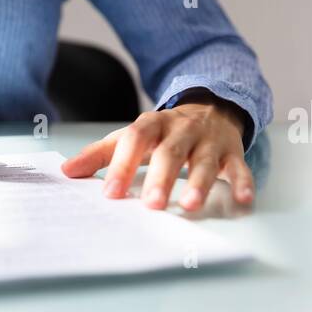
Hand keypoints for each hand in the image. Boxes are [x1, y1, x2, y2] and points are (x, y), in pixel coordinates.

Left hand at [61, 94, 254, 210]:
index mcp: (153, 125)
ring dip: (199, 183)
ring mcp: (209, 141)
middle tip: (151, 204)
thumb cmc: (166, 132)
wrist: (211, 107)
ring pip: (205, 161)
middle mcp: (182, 130)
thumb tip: (67, 171)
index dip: (122, 165)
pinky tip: (244, 200)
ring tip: (190, 205)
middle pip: (171, 152)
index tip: (111, 193)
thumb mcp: (133, 136)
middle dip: (161, 178)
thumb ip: (101, 153)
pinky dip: (243, 182)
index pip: (135, 140)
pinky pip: (239, 167)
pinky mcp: (232, 152)